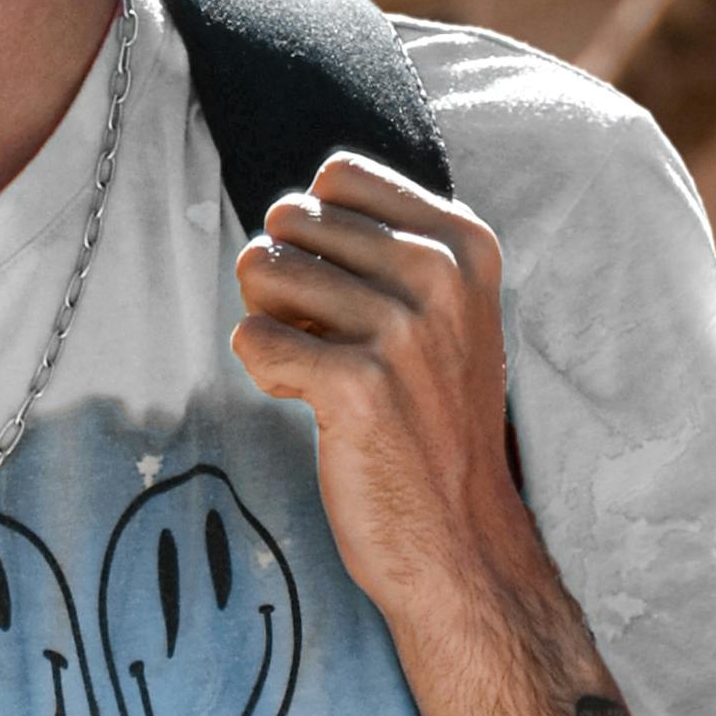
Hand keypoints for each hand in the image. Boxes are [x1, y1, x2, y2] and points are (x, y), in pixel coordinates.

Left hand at [227, 152, 568, 715]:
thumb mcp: (442, 310)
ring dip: (273, 325)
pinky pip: (252, 338)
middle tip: (328, 342)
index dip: (319, 234)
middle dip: (286, 278)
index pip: (337, 176)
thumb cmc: (432, 420)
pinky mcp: (357, 384)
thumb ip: (383, 245)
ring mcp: (402, 328)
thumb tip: (286, 209)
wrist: (461, 540)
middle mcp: (439, 273)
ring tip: (322, 375)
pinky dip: (265, 372)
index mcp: (463, 242)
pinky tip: (313, 406)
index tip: (351, 294)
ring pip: (261, 271)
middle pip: (290, 218)